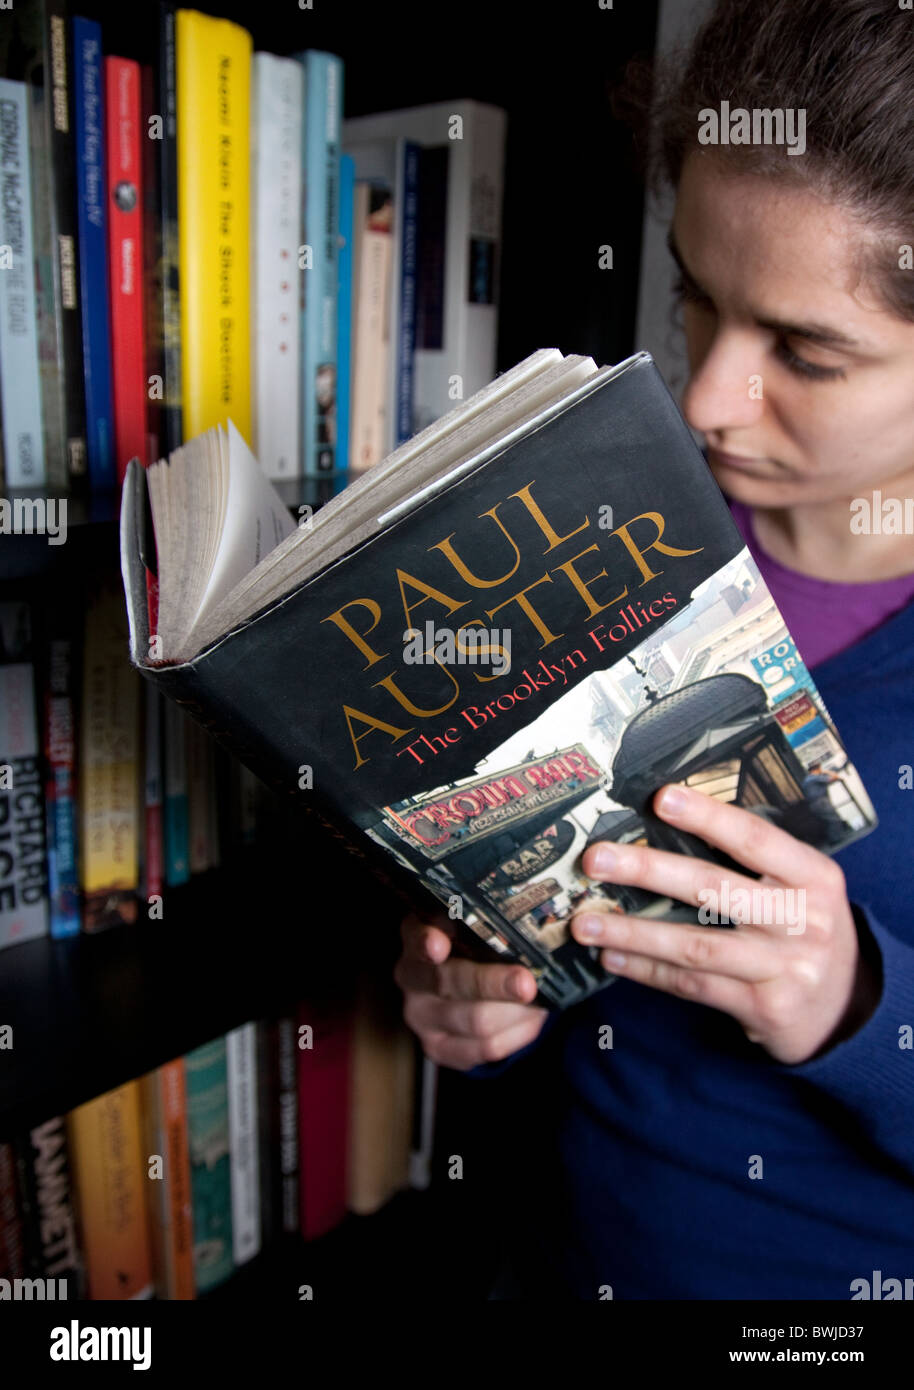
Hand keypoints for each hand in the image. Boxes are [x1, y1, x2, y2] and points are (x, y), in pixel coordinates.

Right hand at [394, 910, 547, 1069]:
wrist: (464, 983)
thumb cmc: (478, 941)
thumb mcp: (479, 919)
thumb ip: (499, 915)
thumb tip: (559, 924)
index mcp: (417, 935)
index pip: (416, 937)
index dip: (426, 942)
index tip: (439, 944)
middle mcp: (410, 976)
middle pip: (450, 983)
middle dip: (493, 984)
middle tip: (527, 983)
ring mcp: (421, 1016)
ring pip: (475, 1022)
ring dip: (516, 1012)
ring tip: (542, 997)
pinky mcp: (439, 1048)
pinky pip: (486, 1049)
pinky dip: (518, 1033)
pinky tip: (533, 1017)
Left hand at [571, 784, 879, 1064]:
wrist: (846, 1010)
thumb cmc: (806, 930)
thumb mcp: (802, 888)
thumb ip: (755, 861)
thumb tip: (670, 819)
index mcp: (814, 877)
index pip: (756, 839)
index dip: (707, 817)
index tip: (660, 798)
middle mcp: (802, 921)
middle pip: (714, 888)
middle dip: (649, 870)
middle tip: (597, 859)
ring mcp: (784, 968)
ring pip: (695, 945)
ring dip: (633, 932)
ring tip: (585, 922)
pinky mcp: (764, 1008)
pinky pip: (693, 985)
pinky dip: (647, 970)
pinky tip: (612, 956)